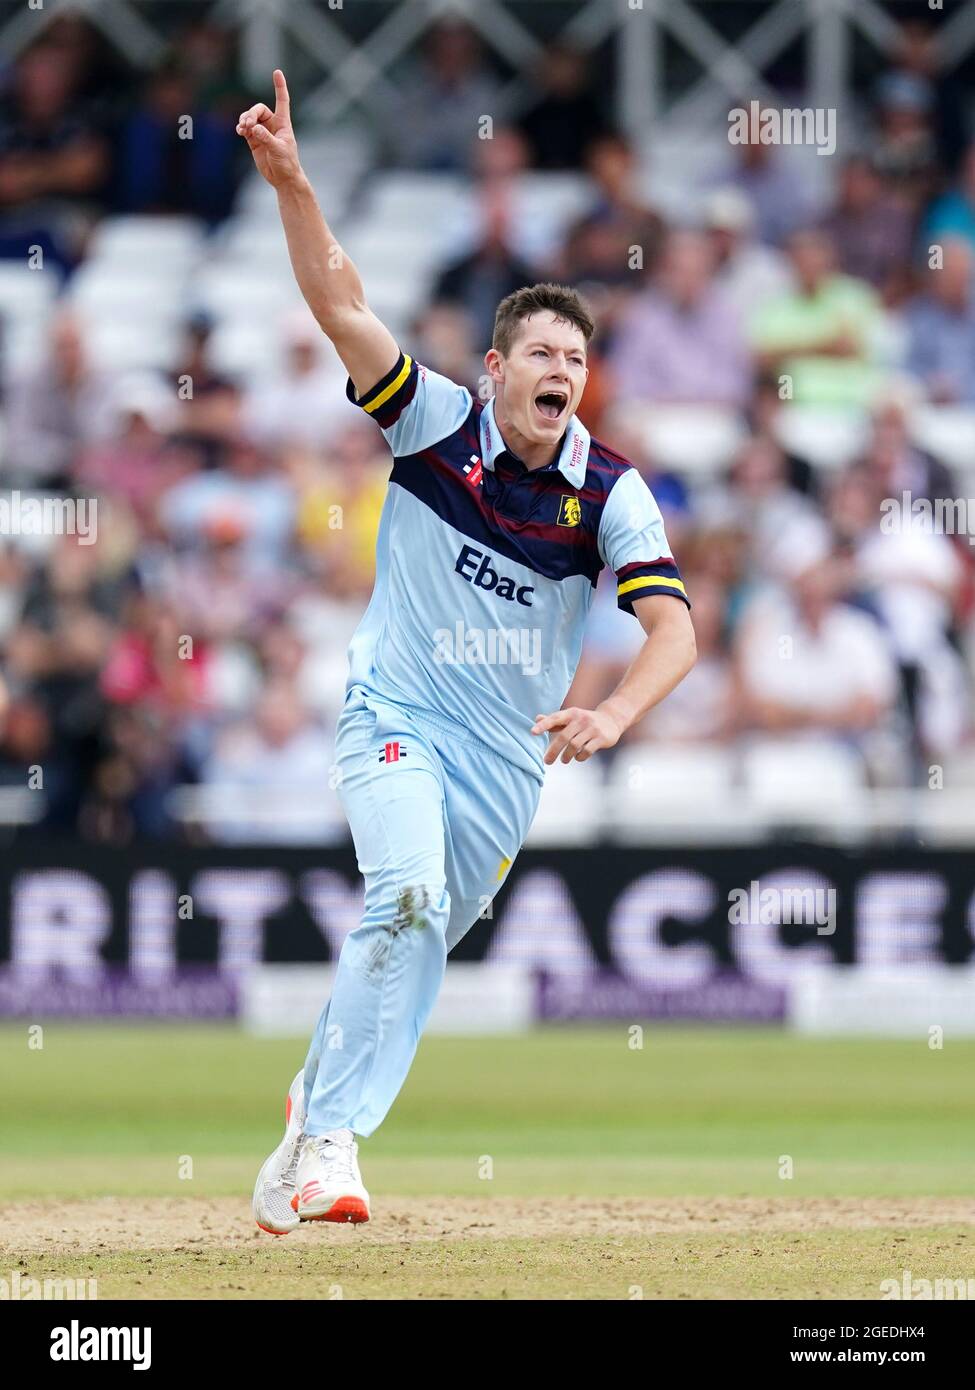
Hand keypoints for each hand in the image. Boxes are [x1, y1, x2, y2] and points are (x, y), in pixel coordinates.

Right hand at [236, 69, 301, 187]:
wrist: (283, 179)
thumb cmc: (287, 163)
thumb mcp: (278, 150)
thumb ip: (266, 138)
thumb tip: (254, 129)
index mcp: (283, 123)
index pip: (282, 101)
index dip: (279, 86)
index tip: (277, 72)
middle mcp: (272, 125)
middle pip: (258, 110)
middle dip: (251, 114)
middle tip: (248, 124)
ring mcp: (262, 132)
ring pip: (250, 118)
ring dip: (244, 121)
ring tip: (243, 129)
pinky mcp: (254, 140)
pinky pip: (245, 129)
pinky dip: (241, 128)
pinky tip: (240, 131)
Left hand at [531, 705, 624, 764]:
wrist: (612, 719)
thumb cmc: (585, 720)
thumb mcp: (571, 717)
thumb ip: (554, 720)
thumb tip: (536, 719)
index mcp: (571, 713)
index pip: (555, 718)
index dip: (543, 725)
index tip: (532, 732)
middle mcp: (581, 719)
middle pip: (564, 737)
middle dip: (553, 751)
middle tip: (547, 761)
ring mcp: (592, 729)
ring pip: (575, 745)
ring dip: (567, 755)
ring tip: (564, 760)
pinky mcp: (601, 738)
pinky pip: (587, 751)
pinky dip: (580, 757)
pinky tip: (578, 757)